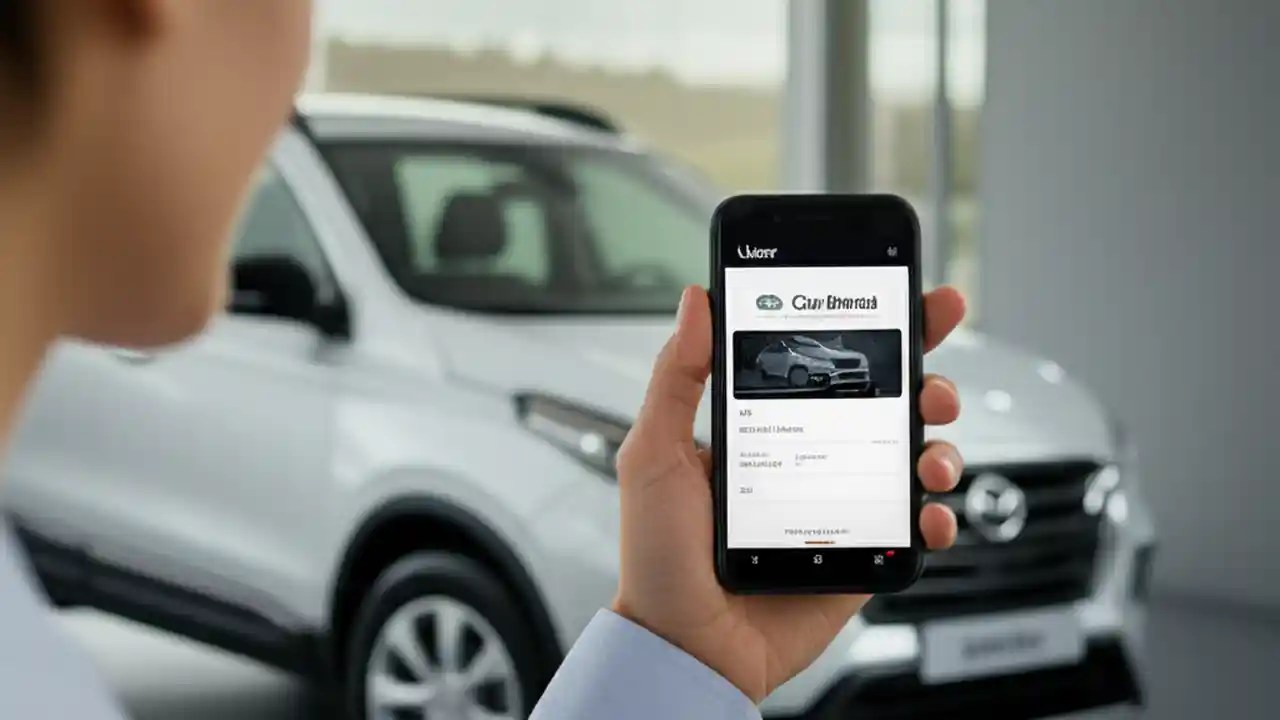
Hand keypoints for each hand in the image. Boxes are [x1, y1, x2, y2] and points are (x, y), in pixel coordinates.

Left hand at [613, 285, 966, 702]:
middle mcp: (813, 458)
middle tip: (932, 380)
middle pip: (888, 402)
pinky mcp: (862, 553)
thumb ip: (676, 377)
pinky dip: (937, 516)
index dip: (877, 328)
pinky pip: (915, 527)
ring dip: (940, 444)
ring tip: (928, 453)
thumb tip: (695, 301)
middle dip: (928, 378)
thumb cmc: (661, 555)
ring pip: (914, 457)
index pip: (830, 363)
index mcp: (770, 426)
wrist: (686, 643)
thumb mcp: (654, 453)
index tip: (916, 299)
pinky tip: (926, 512)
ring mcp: (842, 505)